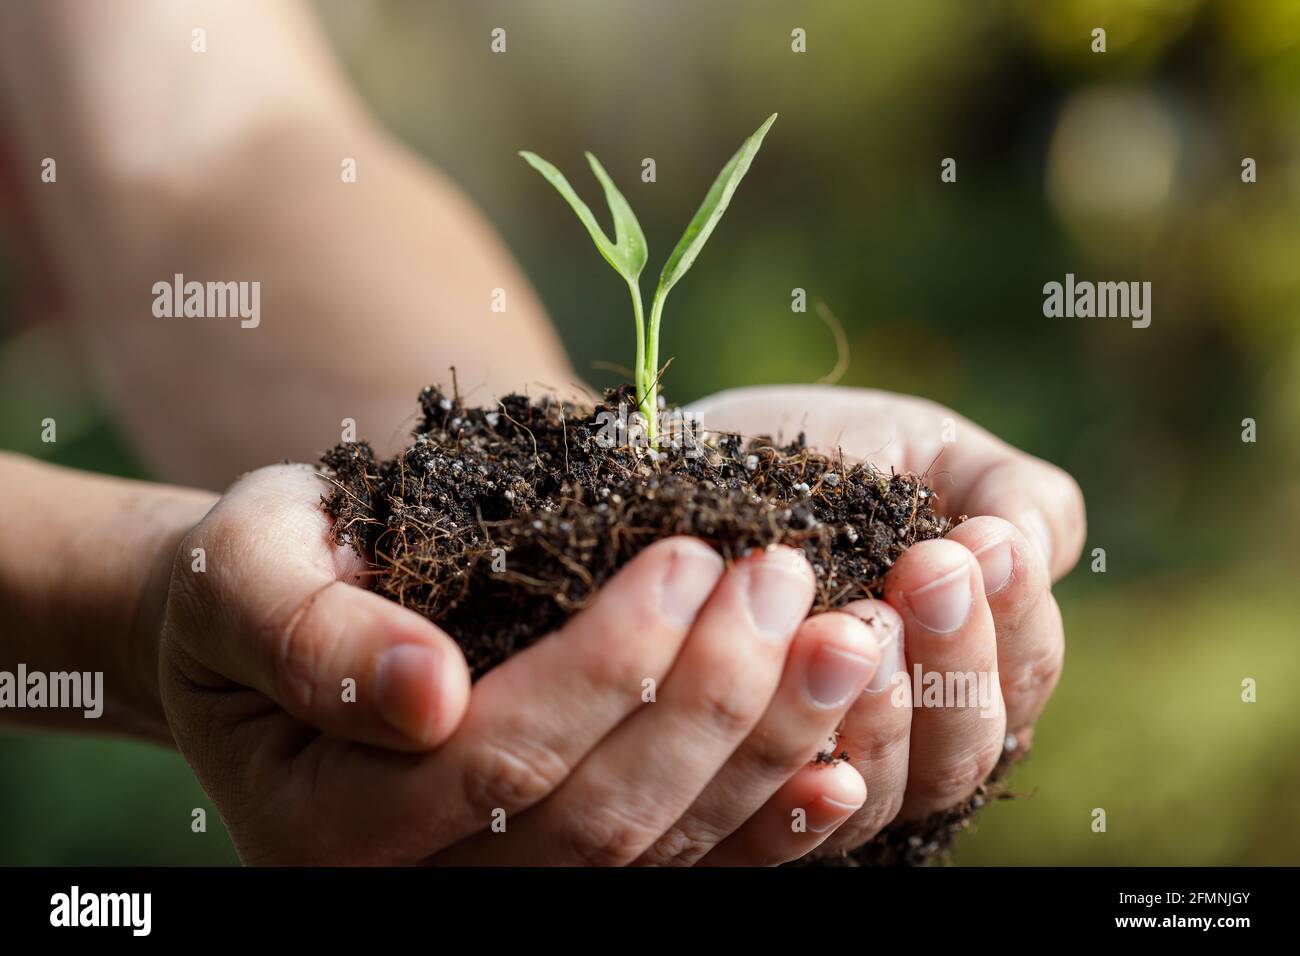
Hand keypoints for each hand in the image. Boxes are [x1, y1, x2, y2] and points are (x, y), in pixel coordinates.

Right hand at [155, 464, 894, 863]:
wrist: (277, 622)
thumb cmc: (260, 576)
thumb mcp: (243, 571)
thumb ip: (308, 634)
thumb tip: (425, 693)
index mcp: (332, 822)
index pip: (495, 760)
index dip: (606, 668)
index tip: (691, 557)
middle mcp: (423, 886)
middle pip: (598, 820)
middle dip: (713, 702)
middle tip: (793, 583)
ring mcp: (505, 889)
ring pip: (659, 853)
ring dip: (768, 750)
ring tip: (852, 643)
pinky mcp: (570, 866)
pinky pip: (682, 871)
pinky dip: (769, 828)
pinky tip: (845, 770)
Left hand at [686, 385, 1085, 851]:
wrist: (689, 466)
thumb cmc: (825, 459)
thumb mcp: (926, 451)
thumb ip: (1009, 492)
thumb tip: (1031, 551)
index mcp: (971, 659)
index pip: (1023, 670)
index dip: (1015, 614)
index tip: (980, 540)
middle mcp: (914, 732)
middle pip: (969, 745)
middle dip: (959, 654)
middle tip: (929, 570)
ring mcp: (834, 768)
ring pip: (895, 788)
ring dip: (888, 712)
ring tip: (856, 627)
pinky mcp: (750, 789)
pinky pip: (795, 822)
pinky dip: (812, 788)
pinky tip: (810, 734)